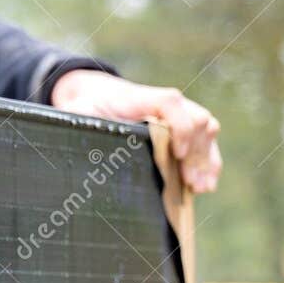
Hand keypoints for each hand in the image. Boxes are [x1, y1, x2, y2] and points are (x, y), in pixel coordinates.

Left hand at [50, 70, 221, 192]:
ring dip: (206, 159)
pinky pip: (205, 140)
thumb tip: (75, 140)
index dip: (180, 126)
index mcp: (138, 97)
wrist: (97, 94)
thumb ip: (78, 120)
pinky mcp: (182, 126)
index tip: (178, 153)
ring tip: (201, 188)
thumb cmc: (88, 106)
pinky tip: (206, 184)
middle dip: (197, 152)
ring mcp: (177, 113)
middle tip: (190, 182)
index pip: (169, 102)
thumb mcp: (77, 112)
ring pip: (206, 130)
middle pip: (197, 118)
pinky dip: (208, 161)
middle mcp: (164, 103)